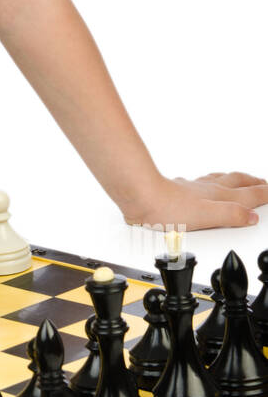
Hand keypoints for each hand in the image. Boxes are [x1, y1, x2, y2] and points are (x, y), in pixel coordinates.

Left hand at [121, 172, 267, 230]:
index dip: (264, 194)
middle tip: (263, 183)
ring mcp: (193, 188)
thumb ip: (231, 216)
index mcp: (219, 196)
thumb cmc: (168, 208)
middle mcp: (208, 189)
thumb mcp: (207, 217)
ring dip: (236, 180)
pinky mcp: (179, 190)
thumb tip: (252, 217)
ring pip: (221, 180)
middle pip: (238, 182)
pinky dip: (213, 182)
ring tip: (242, 180)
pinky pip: (203, 183)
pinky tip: (204, 185)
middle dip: (253, 183)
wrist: (141, 197)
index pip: (248, 194)